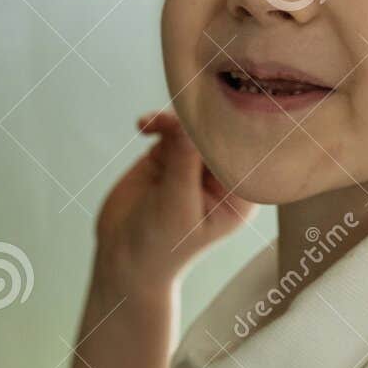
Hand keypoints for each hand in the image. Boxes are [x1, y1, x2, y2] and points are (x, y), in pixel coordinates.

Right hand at [95, 110, 255, 288]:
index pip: (243, 154)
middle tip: (175, 116)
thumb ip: (184, 162)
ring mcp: (194, 164)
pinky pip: (170, 127)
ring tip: (152, 125)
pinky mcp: (170, 156)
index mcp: (239, 195)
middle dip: (199, 120)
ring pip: (193, 126)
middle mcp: (221, 177)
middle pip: (219, 134)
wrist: (124, 256)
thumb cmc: (160, 244)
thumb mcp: (176, 205)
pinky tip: (143, 127)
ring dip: (173, 119)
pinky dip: (158, 121)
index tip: (214, 111)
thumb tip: (189, 123)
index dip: (231, 129)